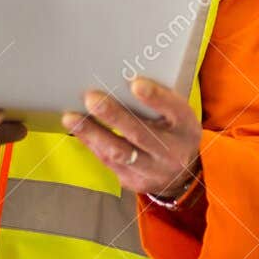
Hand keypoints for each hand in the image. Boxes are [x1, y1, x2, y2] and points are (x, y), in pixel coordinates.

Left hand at [62, 77, 200, 196]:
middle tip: (92, 98)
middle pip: (141, 134)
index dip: (156, 97)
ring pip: (120, 152)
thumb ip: (158, 99)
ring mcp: (153, 170)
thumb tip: (121, 77)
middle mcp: (172, 151)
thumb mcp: (177, 115)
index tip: (135, 84)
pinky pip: (109, 162)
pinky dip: (91, 143)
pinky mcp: (133, 180)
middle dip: (114, 116)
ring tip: (71, 117)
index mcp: (186, 127)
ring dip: (93, 133)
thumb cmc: (172, 131)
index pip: (175, 110)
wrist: (181, 175)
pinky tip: (77, 129)